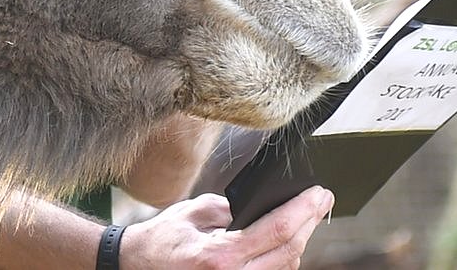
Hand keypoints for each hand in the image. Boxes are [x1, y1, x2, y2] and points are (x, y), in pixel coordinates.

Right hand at [119, 186, 332, 269]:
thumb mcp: (193, 213)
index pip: (276, 230)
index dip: (304, 210)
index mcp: (219, 256)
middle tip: (322, 201)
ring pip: (284, 268)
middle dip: (309, 223)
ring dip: (298, 242)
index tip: (320, 193)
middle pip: (288, 252)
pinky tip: (286, 241)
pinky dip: (282, 258)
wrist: (135, 268)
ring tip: (306, 217)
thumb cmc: (160, 242)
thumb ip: (229, 209)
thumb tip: (261, 207)